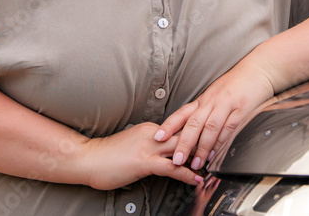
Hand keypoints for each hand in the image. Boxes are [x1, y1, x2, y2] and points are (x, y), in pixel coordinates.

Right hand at [79, 122, 202, 189]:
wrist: (88, 158)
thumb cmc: (108, 154)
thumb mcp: (133, 143)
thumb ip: (150, 143)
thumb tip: (163, 150)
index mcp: (151, 129)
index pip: (179, 128)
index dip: (196, 133)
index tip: (209, 135)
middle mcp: (153, 134)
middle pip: (185, 134)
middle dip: (203, 141)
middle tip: (220, 146)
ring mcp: (149, 147)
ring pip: (181, 149)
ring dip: (199, 157)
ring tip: (213, 164)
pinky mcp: (144, 162)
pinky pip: (171, 167)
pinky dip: (186, 174)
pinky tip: (195, 179)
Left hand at [154, 58, 275, 171]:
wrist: (258, 69)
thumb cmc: (237, 84)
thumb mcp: (216, 95)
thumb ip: (205, 111)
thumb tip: (193, 132)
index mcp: (204, 99)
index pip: (182, 112)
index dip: (169, 125)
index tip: (158, 137)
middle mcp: (212, 101)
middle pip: (193, 123)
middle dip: (183, 143)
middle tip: (176, 160)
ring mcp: (226, 104)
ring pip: (210, 127)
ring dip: (202, 147)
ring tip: (197, 163)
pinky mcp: (241, 108)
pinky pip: (228, 127)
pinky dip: (221, 141)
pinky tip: (217, 152)